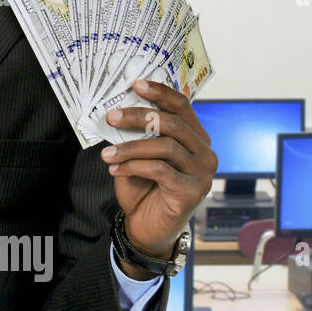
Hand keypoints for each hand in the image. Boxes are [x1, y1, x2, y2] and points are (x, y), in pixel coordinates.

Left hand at [99, 79, 216, 271]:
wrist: (148, 226)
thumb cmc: (144, 187)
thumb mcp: (139, 156)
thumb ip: (138, 136)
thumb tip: (117, 113)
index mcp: (195, 137)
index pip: (182, 106)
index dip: (160, 93)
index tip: (135, 84)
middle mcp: (204, 152)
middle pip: (173, 124)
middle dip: (139, 117)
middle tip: (111, 117)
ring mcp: (202, 172)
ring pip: (166, 147)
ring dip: (131, 147)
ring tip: (107, 153)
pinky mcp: (192, 191)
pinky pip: (160, 170)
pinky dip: (134, 166)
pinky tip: (115, 170)